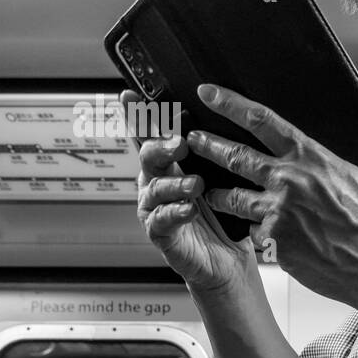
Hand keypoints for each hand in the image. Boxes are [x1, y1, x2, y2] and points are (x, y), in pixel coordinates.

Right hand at [130, 88, 253, 292]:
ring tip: (194, 184)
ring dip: (174, 183)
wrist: (228, 261)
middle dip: (161, 147)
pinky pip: (161, 221)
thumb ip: (214, 153)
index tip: (129, 96)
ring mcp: (156, 209)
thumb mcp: (222, 179)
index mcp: (170, 166)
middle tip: (180, 145)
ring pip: (154, 189)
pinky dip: (175, 213)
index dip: (138, 115)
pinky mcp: (162, 235)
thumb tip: (221, 117)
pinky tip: (189, 209)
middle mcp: (158, 183)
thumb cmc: (223, 217)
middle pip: (148, 157)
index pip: (151, 135)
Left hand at [188, 84, 357, 324]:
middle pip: (234, 155)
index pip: (261, 120)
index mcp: (309, 158)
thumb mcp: (350, 178)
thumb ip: (319, 164)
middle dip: (208, 145)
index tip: (209, 94)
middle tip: (193, 141)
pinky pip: (252, 230)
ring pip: (231, 197)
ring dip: (219, 196)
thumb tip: (305, 157)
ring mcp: (277, 210)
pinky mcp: (272, 239)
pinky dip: (258, 231)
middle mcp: (288, 179)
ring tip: (214, 195)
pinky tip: (271, 235)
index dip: (229, 104)